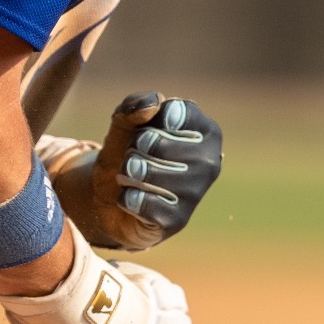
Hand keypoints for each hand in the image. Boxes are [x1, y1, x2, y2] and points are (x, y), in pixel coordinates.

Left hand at [39, 93, 223, 250]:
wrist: (112, 196)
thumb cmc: (129, 151)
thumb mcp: (126, 123)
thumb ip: (135, 105)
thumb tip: (153, 103)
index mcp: (207, 131)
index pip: (172, 112)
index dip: (147, 119)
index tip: (146, 129)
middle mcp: (210, 161)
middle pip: (154, 142)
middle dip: (132, 147)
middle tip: (134, 154)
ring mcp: (196, 193)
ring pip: (145, 172)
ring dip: (126, 171)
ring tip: (131, 174)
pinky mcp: (178, 220)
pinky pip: (139, 202)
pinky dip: (126, 197)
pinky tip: (133, 197)